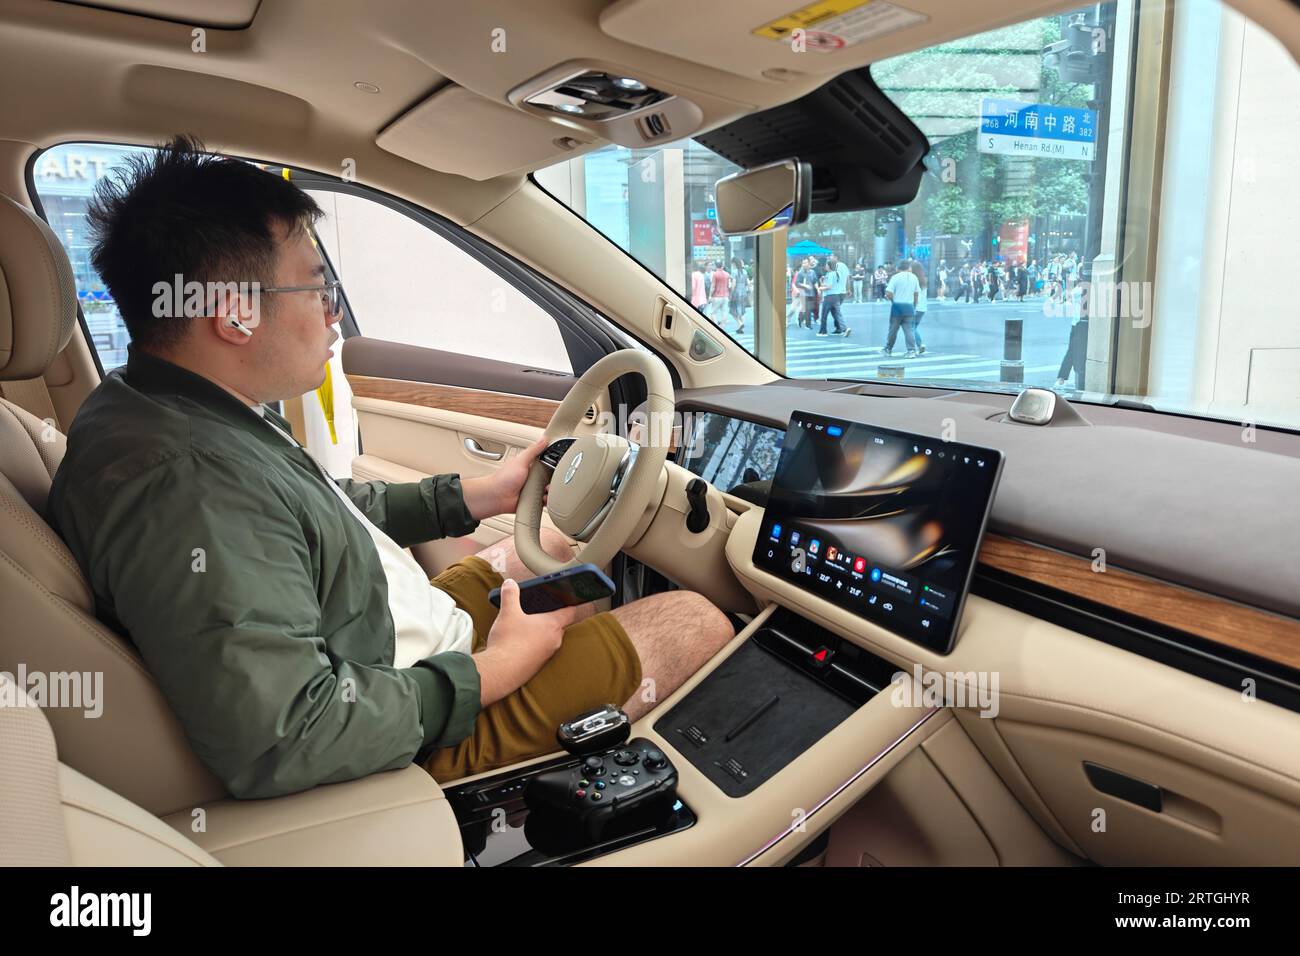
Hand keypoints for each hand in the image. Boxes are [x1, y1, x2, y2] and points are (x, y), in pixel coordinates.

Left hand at [462, 435, 549, 519]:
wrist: (497, 497)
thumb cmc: (503, 479)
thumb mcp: (521, 460)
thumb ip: (533, 450)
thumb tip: (544, 439)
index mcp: (530, 466)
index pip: (547, 462)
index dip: (554, 464)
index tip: (560, 465)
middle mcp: (533, 477)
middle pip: (551, 477)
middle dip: (554, 479)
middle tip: (551, 479)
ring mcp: (533, 489)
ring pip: (549, 489)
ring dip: (550, 490)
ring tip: (546, 489)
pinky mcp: (533, 500)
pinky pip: (545, 501)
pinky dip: (547, 500)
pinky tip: (544, 498)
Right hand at [474, 578, 576, 705]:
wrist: (499, 672)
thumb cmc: (508, 642)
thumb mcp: (507, 612)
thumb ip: (510, 594)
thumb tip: (510, 583)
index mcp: (552, 625)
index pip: (570, 612)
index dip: (571, 604)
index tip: (571, 600)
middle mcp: (554, 641)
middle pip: (559, 625)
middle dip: (550, 618)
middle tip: (539, 612)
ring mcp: (547, 655)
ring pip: (549, 639)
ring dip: (541, 633)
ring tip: (526, 628)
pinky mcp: (538, 666)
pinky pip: (540, 652)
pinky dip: (534, 646)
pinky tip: (520, 644)